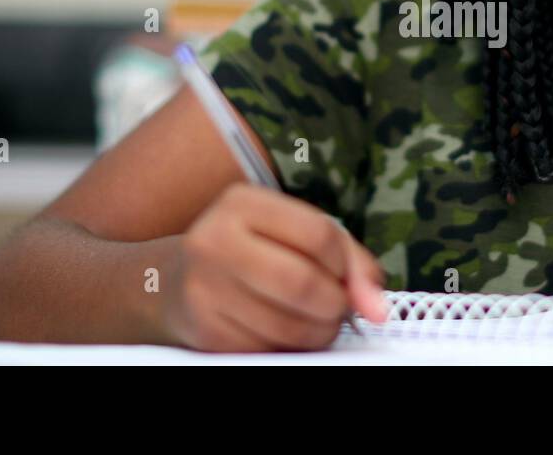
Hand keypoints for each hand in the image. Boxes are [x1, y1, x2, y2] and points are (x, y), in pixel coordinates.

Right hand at [159, 182, 388, 351]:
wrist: (175, 282)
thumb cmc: (252, 252)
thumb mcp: (295, 234)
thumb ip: (349, 260)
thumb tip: (377, 307)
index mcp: (242, 204)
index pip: (319, 234)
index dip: (345, 264)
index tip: (346, 277)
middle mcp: (215, 240)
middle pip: (303, 283)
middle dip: (335, 304)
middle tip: (337, 307)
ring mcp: (204, 288)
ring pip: (289, 325)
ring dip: (318, 331)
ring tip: (315, 321)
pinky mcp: (205, 332)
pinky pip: (269, 349)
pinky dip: (290, 347)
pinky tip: (284, 331)